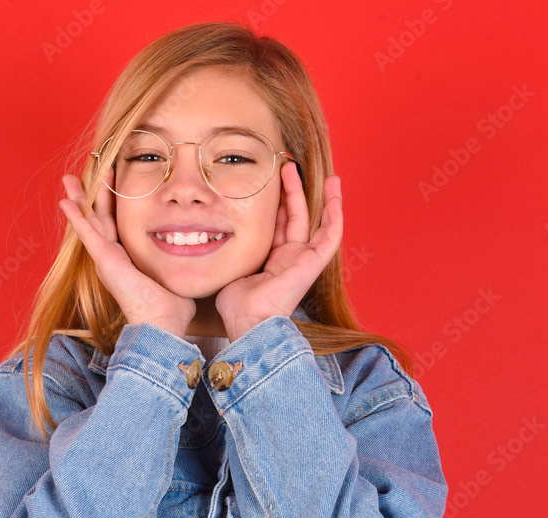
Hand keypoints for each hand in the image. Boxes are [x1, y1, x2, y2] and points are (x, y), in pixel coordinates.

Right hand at [58, 169, 196, 337]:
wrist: (162, 321)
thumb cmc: (172, 305)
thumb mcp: (175, 272)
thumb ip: (180, 260)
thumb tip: (196, 254)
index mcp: (127, 258)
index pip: (118, 223)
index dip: (114, 202)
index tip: (113, 180)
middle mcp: (113, 256)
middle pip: (99, 218)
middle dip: (92, 195)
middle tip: (82, 175)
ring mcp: (106, 257)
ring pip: (90, 220)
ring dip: (79, 199)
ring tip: (68, 179)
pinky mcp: (104, 258)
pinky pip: (87, 232)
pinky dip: (76, 217)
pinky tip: (64, 202)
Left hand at [215, 162, 343, 340]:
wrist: (248, 319)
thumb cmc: (235, 302)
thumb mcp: (231, 265)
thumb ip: (231, 247)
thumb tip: (211, 228)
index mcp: (271, 260)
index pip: (277, 225)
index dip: (277, 203)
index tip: (271, 180)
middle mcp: (289, 258)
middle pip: (294, 217)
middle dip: (292, 192)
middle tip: (287, 166)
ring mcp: (303, 260)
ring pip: (316, 222)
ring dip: (319, 197)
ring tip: (320, 174)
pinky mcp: (313, 262)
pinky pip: (330, 234)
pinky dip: (335, 212)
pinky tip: (335, 191)